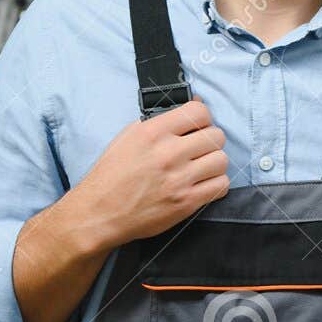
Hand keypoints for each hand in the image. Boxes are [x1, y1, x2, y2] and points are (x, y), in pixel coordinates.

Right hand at [67, 97, 229, 252]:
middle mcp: (168, 153)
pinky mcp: (186, 202)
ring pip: (222, 160)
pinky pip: (221, 185)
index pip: (199, 112)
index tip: (198, 126)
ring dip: (214, 163)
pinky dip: (215, 184)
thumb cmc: (111, 176)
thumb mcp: (128, 137)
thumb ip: (159, 122)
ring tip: (200, 168)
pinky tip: (202, 184)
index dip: (203, 118)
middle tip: (199, 149)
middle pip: (216, 136)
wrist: (100, 213)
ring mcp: (179, 179)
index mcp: (152, 132)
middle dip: (210, 141)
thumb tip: (191, 108)